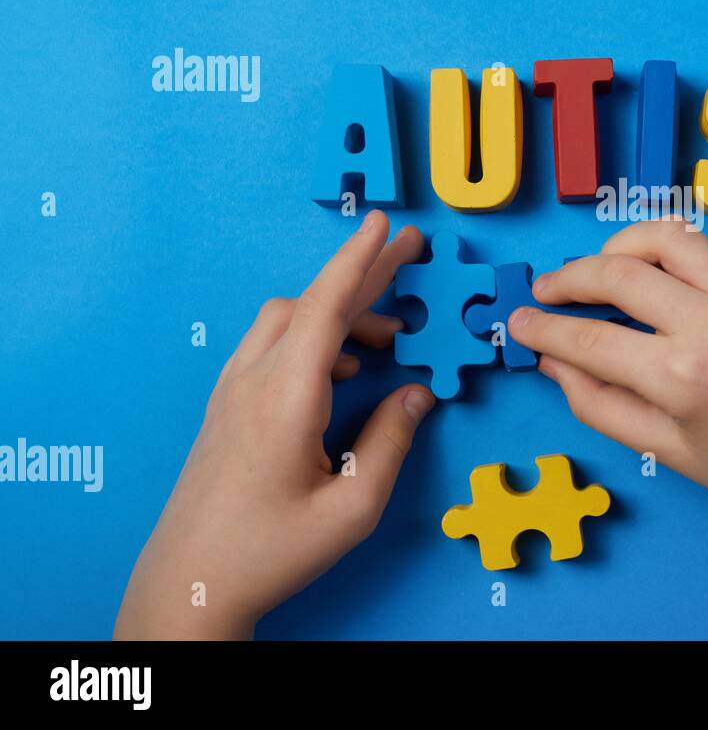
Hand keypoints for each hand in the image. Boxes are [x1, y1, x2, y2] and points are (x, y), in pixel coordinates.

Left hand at [114, 211, 433, 639]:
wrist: (188, 583)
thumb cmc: (270, 551)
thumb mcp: (350, 508)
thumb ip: (389, 443)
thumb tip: (418, 395)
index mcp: (286, 398)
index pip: (327, 307)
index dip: (360, 261)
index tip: (389, 225)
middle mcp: (253, 381)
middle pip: (310, 304)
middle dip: (362, 275)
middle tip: (409, 255)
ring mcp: (232, 392)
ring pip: (287, 321)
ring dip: (338, 314)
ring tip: (388, 338)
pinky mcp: (224, 408)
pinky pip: (271, 346)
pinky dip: (313, 337)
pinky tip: (343, 371)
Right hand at [508, 219, 707, 530]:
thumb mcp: (675, 455)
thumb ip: (605, 408)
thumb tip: (555, 365)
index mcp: (680, 378)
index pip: (587, 338)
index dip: (541, 328)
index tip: (515, 324)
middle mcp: (706, 323)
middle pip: (612, 275)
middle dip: (564, 280)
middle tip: (541, 295)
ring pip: (655, 238)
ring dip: (610, 248)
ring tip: (591, 274)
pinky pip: (695, 243)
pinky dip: (656, 243)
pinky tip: (641, 267)